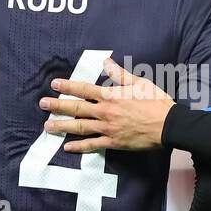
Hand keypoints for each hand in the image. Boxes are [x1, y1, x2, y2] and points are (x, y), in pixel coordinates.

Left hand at [39, 58, 173, 152]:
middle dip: (58, 106)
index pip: (84, 89)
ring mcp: (108, 128)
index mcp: (111, 96)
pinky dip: (79, 147)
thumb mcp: (139, 83)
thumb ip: (119, 74)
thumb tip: (106, 63)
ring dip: (62, 126)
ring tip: (47, 126)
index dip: (68, 87)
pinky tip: (67, 147)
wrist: (167, 125)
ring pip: (80, 127)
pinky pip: (92, 145)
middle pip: (76, 108)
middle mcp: (105, 112)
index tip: (54, 85)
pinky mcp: (113, 142)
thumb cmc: (156, 102)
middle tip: (43, 104)